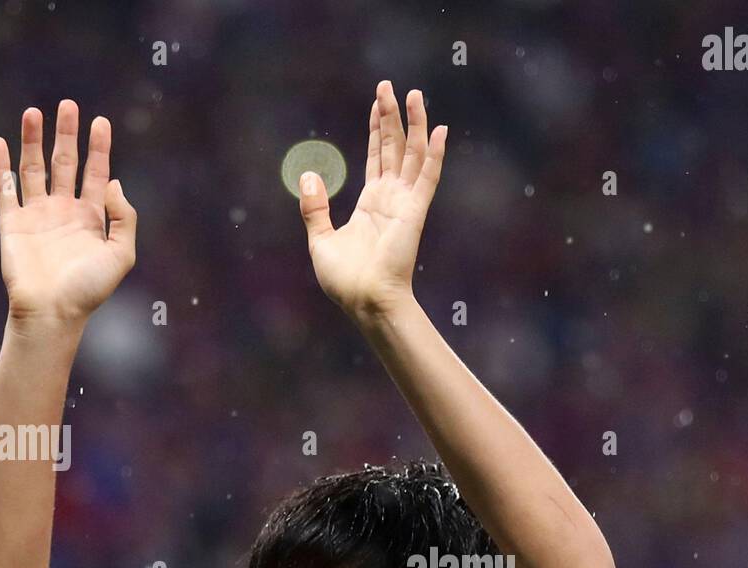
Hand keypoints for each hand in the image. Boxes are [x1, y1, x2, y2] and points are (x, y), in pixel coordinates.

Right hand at [0, 101, 136, 323]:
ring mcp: (37, 215)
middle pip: (65, 163)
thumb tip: (114, 183)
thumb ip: (124, 219)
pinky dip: (0, 165)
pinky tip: (0, 142)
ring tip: (34, 112)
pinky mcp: (12, 222)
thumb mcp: (121, 255)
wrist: (52, 311)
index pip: (96, 174)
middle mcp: (64, 212)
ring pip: (33, 168)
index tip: (101, 122)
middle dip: (67, 135)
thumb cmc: (88, 289)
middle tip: (69, 105)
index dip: (99, 148)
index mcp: (92, 219)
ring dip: (33, 140)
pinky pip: (4, 188)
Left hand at [299, 81, 446, 319]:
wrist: (365, 301)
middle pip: (393, 148)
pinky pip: (426, 177)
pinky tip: (439, 129)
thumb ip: (314, 208)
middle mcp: (390, 199)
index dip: (376, 129)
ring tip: (414, 94)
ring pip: (411, 154)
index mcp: (370, 204)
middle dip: (391, 117)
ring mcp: (404, 204)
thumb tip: (309, 176)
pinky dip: (434, 154)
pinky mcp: (414, 212)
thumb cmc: (345, 280)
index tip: (378, 104)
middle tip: (389, 86)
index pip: (376, 157)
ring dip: (414, 125)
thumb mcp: (320, 240)